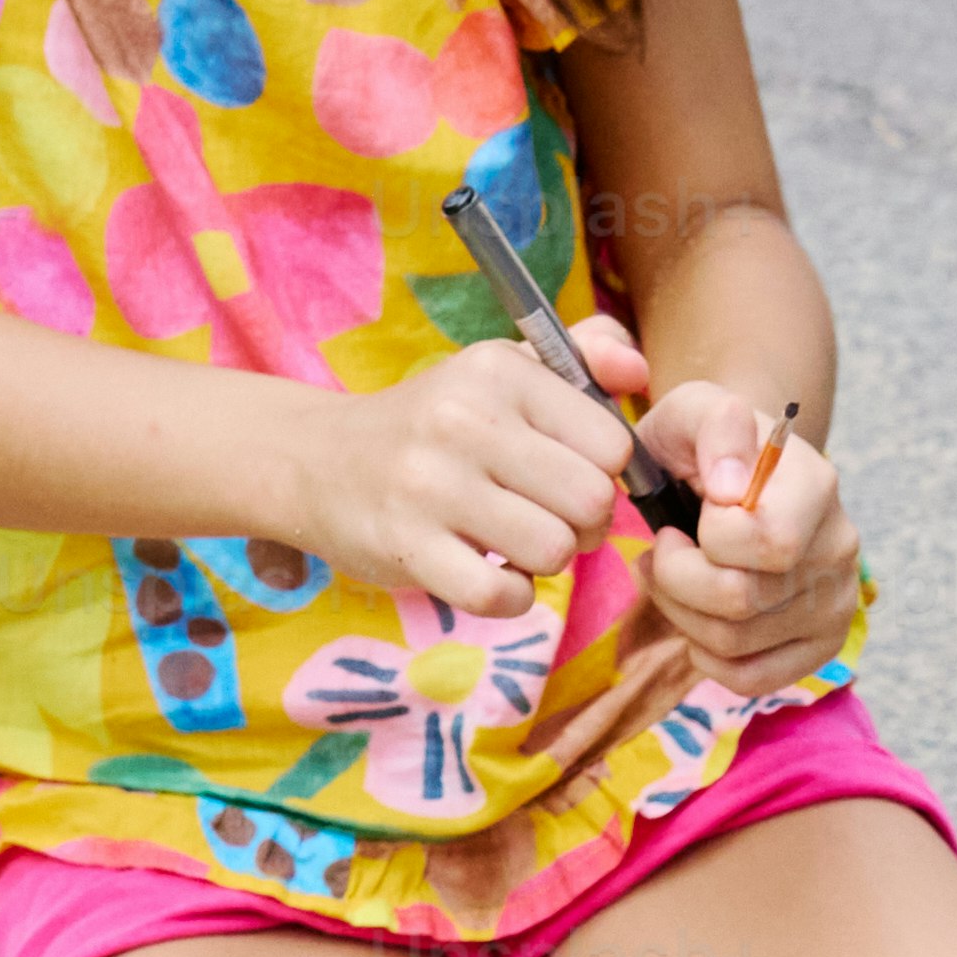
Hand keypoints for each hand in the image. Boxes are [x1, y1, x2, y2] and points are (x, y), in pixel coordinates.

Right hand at [299, 341, 638, 608]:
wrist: (316, 462)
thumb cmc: (434, 423)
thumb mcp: (500, 370)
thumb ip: (582, 359)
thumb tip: (640, 373)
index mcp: (498, 371)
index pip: (612, 443)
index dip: (605, 473)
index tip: (568, 474)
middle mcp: (464, 420)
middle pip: (591, 501)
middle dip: (584, 524)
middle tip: (548, 518)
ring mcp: (432, 487)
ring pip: (554, 551)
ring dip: (546, 561)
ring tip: (512, 542)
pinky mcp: (410, 549)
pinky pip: (504, 597)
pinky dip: (508, 596)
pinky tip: (486, 572)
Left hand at [626, 378, 862, 702]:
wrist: (741, 474)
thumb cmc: (708, 447)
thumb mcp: (695, 410)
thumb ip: (714, 427)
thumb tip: (730, 489)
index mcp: (816, 485)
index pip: (766, 544)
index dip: (702, 541)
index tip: (682, 519)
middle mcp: (839, 547)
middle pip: (740, 601)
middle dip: (676, 582)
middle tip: (662, 553)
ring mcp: (836, 601)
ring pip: (736, 643)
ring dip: (681, 615)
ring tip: (672, 578)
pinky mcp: (822, 644)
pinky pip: (752, 679)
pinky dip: (707, 656)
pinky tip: (698, 618)